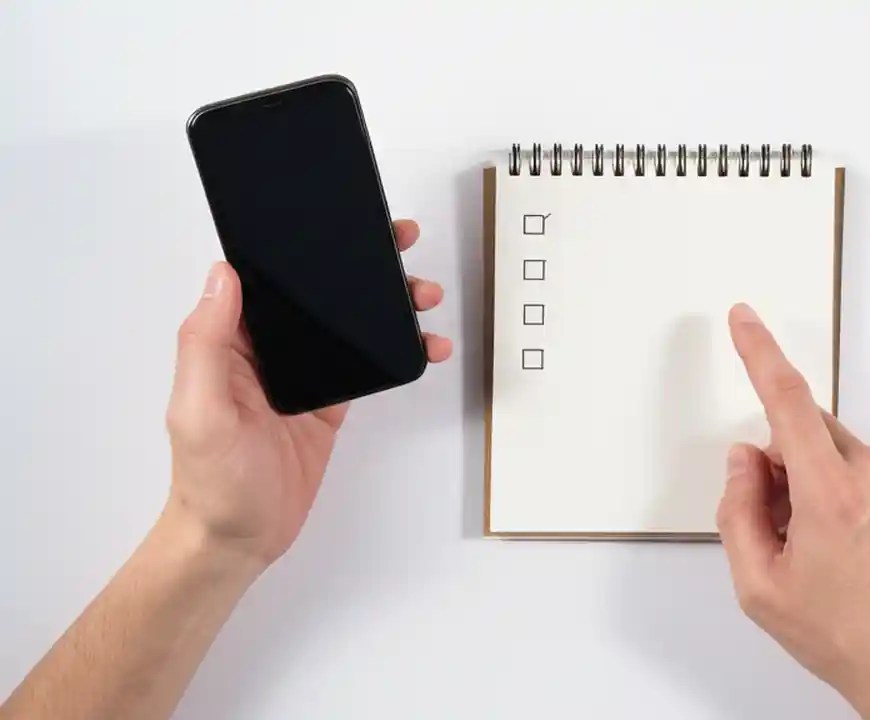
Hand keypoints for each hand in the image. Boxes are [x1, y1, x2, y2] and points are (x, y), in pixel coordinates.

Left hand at [163, 219, 451, 568]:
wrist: (239, 540)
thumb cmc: (210, 482)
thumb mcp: (199, 408)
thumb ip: (208, 341)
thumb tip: (222, 276)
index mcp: (231, 342)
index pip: (268, 279)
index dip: (303, 248)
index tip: (342, 225)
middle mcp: (268, 351)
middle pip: (318, 294)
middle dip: (363, 267)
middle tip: (399, 246)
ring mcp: (303, 375)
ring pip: (351, 324)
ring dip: (388, 307)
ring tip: (422, 297)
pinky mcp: (329, 402)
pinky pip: (367, 365)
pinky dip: (398, 352)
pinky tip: (421, 346)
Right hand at [718, 304, 869, 718]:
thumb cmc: (844, 635)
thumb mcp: (758, 586)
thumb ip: (737, 510)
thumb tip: (745, 457)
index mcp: (830, 496)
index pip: (786, 401)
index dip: (759, 352)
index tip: (745, 319)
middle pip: (807, 432)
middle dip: (785, 464)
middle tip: (787, 526)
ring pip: (841, 450)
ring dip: (824, 479)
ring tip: (833, 545)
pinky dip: (858, 488)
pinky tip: (863, 539)